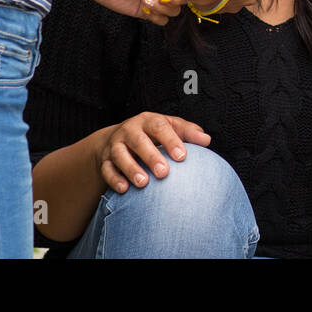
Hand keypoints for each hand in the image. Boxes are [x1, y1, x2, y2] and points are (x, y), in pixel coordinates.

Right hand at [96, 112, 210, 192]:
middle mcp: (129, 131)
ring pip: (119, 155)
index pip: (159, 126)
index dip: (171, 140)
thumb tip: (206, 140)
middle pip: (138, 141)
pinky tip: (124, 190)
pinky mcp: (104, 161)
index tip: (182, 156)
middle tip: (164, 172)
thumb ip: (188, 132)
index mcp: (148, 121)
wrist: (116, 139)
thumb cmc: (152, 134)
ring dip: (131, 169)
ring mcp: (115, 146)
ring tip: (143, 183)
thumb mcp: (170, 127)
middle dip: (151, 156)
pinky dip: (114, 179)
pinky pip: (106, 170)